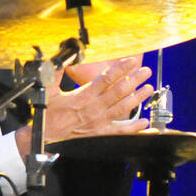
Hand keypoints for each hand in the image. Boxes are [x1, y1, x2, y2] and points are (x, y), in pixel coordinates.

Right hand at [14, 55, 153, 154]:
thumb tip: (63, 58)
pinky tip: (144, 122)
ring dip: (137, 98)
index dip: (120, 69)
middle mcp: (94, 108)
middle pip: (119, 91)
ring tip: (148, 89)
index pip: (106, 79)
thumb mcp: (49, 91)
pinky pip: (120, 130)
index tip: (131, 61)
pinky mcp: (100, 133)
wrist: (47, 137)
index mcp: (83, 96)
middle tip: (146, 71)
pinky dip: (134, 127)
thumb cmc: (48, 115)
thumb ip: (56, 73)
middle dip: (134, 79)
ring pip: (123, 107)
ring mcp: (99, 121)